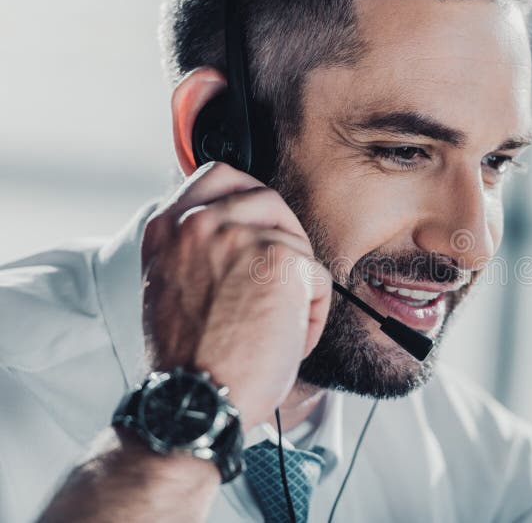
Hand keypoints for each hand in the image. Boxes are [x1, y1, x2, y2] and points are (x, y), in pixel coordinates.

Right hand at [140, 162, 330, 430]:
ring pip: (298, 240)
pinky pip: (319, 278)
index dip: (247, 197)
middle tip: (278, 285)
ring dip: (297, 285)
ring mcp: (239, 236)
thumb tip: (242, 233)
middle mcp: (199, 222)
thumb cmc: (188, 359)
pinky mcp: (280, 258)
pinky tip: (287, 339)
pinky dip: (313, 314)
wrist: (194, 400)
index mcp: (168, 228)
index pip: (218, 176)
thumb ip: (197, 250)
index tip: (260, 225)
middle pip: (267, 199)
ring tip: (276, 324)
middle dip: (283, 239)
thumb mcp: (170, 287)